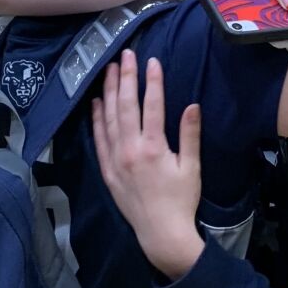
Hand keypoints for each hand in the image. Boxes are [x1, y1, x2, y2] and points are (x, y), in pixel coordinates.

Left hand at [92, 52, 204, 278]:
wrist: (160, 233)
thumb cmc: (180, 201)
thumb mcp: (191, 168)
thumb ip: (190, 135)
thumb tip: (192, 105)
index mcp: (153, 147)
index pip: (151, 105)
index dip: (152, 81)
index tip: (152, 61)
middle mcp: (130, 150)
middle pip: (125, 105)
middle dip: (125, 77)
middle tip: (125, 54)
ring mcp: (115, 159)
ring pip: (108, 118)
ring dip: (109, 91)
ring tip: (109, 69)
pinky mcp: (107, 170)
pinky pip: (98, 138)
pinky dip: (96, 119)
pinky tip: (96, 102)